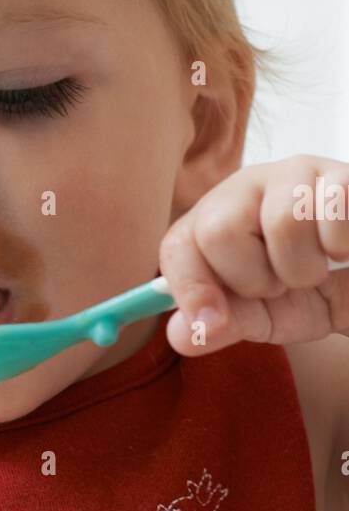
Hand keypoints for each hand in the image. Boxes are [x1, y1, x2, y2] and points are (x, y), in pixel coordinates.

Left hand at [159, 156, 348, 355]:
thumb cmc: (309, 294)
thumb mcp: (264, 319)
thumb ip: (223, 325)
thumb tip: (182, 335)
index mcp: (214, 223)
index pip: (178, 246)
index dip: (191, 289)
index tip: (214, 324)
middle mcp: (245, 190)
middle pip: (217, 230)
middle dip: (254, 279)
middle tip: (281, 285)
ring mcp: (292, 175)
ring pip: (281, 222)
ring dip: (304, 270)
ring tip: (315, 269)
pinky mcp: (338, 175)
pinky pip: (332, 211)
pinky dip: (341, 248)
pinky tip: (343, 250)